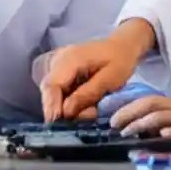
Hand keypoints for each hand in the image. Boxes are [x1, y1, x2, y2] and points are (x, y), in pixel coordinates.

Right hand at [39, 19, 154, 120]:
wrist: (121, 46)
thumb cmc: (119, 61)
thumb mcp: (110, 79)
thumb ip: (88, 94)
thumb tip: (66, 112)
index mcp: (71, 58)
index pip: (52, 84)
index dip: (51, 105)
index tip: (56, 123)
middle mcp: (59, 60)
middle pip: (48, 89)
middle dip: (58, 110)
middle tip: (77, 122)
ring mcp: (58, 65)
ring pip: (52, 92)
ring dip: (64, 107)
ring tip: (88, 111)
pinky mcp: (60, 72)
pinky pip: (58, 91)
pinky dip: (67, 102)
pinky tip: (84, 107)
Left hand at [112, 96, 170, 149]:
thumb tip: (150, 128)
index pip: (152, 100)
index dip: (131, 106)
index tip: (114, 116)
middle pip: (154, 104)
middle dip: (130, 112)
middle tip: (113, 123)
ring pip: (166, 116)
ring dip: (144, 123)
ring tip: (127, 131)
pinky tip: (162, 135)